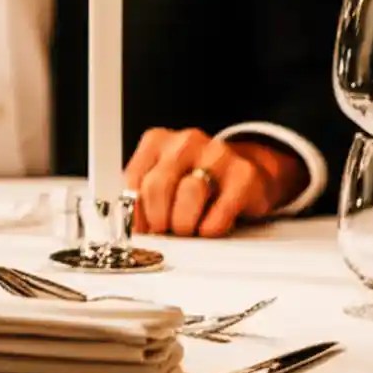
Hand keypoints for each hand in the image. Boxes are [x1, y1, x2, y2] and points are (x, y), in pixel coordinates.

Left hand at [125, 128, 307, 237]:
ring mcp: (218, 154)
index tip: (143, 228)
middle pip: (158, 186)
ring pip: (190, 194)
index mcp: (158, 141)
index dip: (135, 212)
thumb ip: (142, 197)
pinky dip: (210, 228)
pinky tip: (209, 226)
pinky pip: (219, 212)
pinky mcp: (244, 175)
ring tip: (189, 228)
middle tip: (167, 230)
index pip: (133, 179)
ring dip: (184, 224)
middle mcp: (187, 141)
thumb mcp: (162, 182)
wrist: (245, 174)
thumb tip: (128, 228)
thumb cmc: (196, 183)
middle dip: (159, 219)